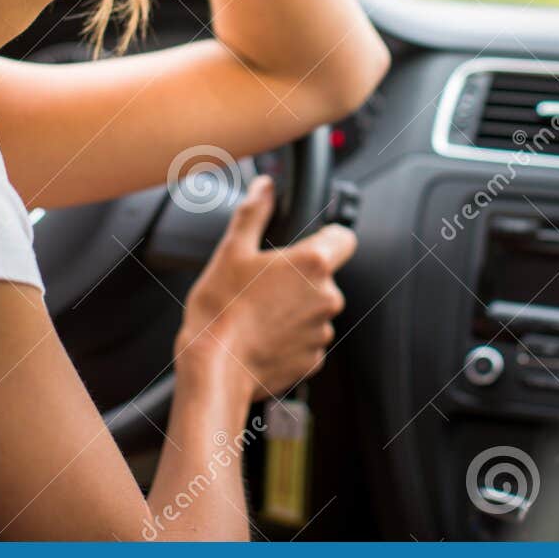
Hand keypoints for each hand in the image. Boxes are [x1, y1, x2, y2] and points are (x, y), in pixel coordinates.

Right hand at [175, 175, 355, 398]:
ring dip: (294, 309)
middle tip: (262, 284)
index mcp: (313, 265)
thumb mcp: (232, 251)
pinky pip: (306, 341)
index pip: (344, 238)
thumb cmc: (221, 310)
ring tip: (257, 313)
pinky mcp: (313, 362)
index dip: (326, 236)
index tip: (304, 243)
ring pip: (314, 310)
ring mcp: (322, 332)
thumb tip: (265, 187)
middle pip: (324, 277)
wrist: (214, 370)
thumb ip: (254, 213)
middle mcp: (327, 298)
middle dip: (299, 278)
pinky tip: (260, 337)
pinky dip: (289, 338)